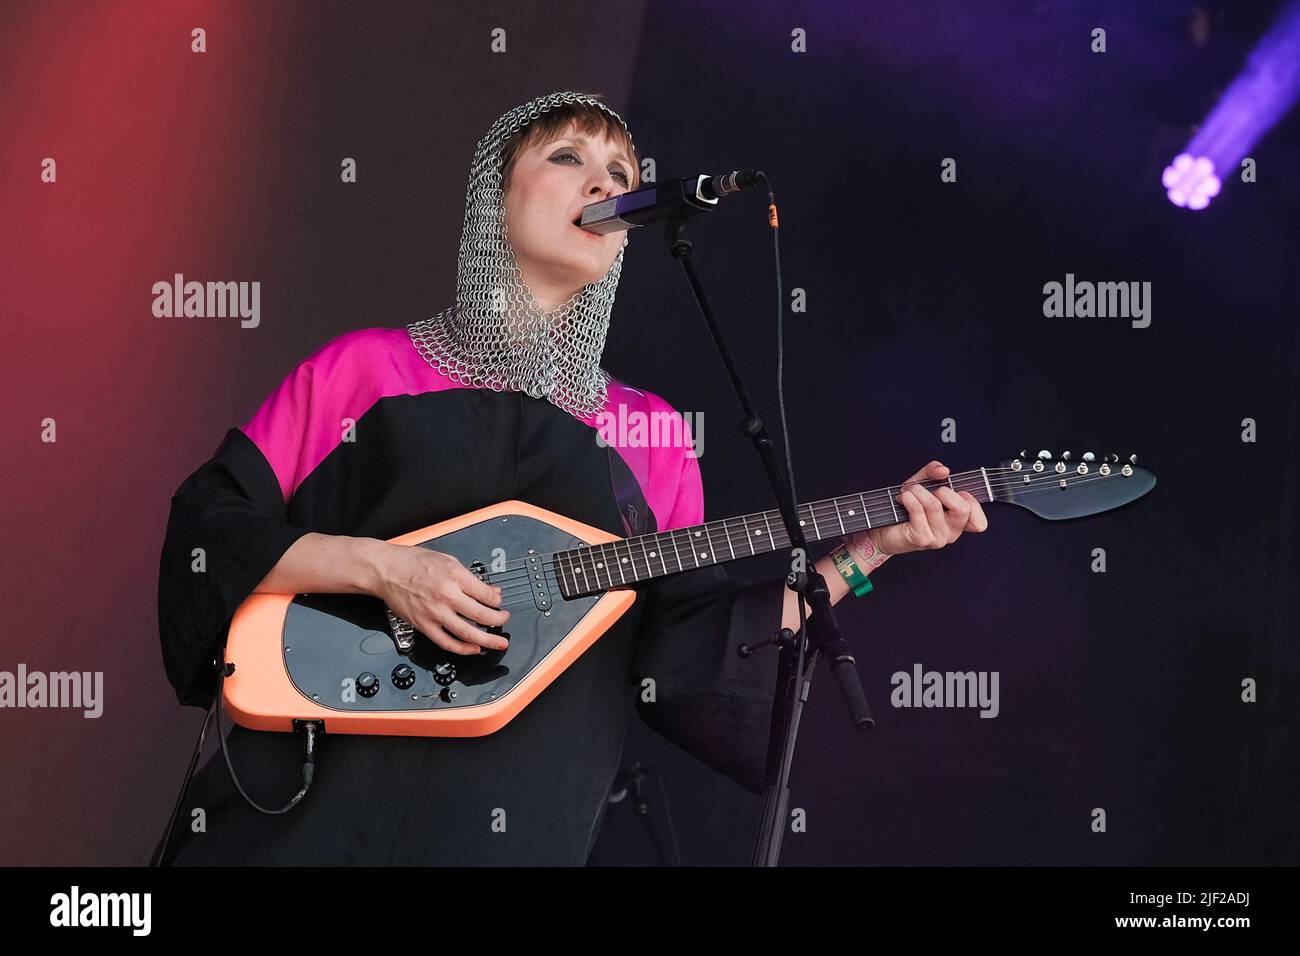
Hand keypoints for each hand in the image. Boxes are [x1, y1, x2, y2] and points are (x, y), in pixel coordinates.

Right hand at [372, 544, 510, 654]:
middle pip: (481, 615)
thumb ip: (470, 577)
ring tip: (498, 643)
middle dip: (498, 620)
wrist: (385, 570)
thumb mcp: (447, 560)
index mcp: (454, 576)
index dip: (498, 601)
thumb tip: (489, 590)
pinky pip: (446, 642)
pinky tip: (473, 649)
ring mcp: (434, 613)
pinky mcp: (423, 625)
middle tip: (504, 620)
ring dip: (487, 641)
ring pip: (467, 633)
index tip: (499, 603)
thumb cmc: (412, 562)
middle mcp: (446, 595)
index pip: (486, 594)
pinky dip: (463, 649)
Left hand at [847, 460, 988, 559]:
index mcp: (957, 523)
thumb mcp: (922, 485)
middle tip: (928, 490)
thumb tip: (944, 470)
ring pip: (935, 505)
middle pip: (962, 509)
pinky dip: (909, 498)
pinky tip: (903, 498)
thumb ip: (933, 473)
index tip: (957, 491)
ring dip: (918, 491)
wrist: (882, 529)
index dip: (972, 503)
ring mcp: (937, 539)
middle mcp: (951, 533)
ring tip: (908, 492)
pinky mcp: (921, 539)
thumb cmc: (906, 508)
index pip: (979, 523)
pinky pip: (918, 510)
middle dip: (943, 491)